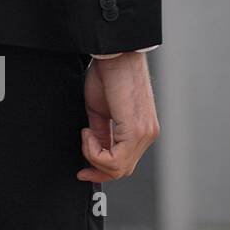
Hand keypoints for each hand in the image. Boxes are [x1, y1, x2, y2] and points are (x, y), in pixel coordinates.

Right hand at [78, 51, 159, 182]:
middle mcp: (147, 134)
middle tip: (81, 160)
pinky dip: (94, 151)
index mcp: (141, 130)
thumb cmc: (109, 75)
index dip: (101, 172)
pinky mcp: (136, 131)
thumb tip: (94, 151)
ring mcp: (144, 134)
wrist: (114, 56)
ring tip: (85, 133)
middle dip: (96, 168)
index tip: (83, 171)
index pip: (125, 164)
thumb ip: (101, 134)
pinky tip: (87, 133)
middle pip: (122, 170)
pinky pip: (115, 159)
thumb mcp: (100, 112)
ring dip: (93, 155)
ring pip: (118, 168)